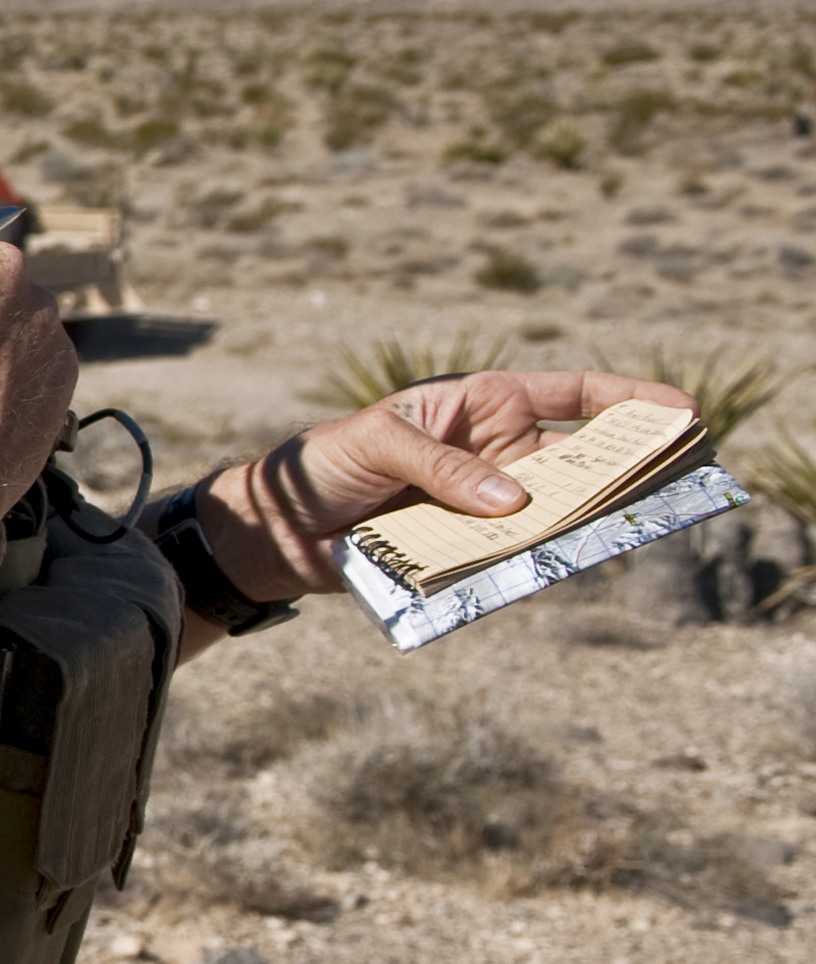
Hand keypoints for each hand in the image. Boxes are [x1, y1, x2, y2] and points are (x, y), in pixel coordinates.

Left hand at [196, 368, 699, 599]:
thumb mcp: (378, 443)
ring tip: (627, 533)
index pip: (574, 395)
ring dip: (588, 526)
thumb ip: (443, 466)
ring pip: (558, 516)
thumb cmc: (325, 462)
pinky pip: (518, 558)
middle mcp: (499, 454)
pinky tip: (559, 568)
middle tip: (675, 488)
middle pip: (582, 462)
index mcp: (485, 405)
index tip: (682, 414)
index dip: (631, 402)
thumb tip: (513, 500)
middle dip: (628, 472)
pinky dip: (539, 564)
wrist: (281, 528)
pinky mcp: (471, 551)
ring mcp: (489, 506)